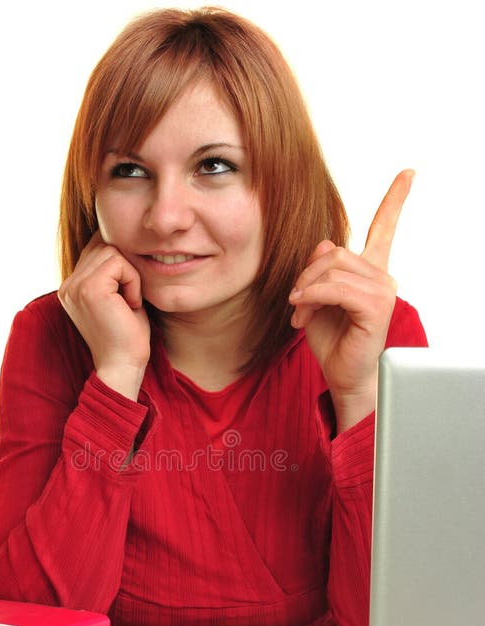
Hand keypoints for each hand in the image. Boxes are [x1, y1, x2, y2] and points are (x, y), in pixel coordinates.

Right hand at [58, 233, 150, 399]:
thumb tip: (121, 237)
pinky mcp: (89, 288)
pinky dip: (133, 282)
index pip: (95, 249)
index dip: (119, 263)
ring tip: (129, 304)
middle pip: (103, 245)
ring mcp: (75, 286)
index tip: (127, 293)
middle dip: (125, 269)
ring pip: (112, 251)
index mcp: (71, 287)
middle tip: (129, 302)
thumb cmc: (128, 335)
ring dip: (131, 276)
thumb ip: (113, 271)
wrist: (123, 366)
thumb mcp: (118, 297)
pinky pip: (119, 263)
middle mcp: (67, 285)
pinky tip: (131, 305)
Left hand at [289, 170, 413, 430]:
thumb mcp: (317, 298)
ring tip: (298, 313)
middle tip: (294, 302)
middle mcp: (381, 276)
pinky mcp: (375, 307)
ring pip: (332, 268)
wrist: (343, 375)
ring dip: (306, 290)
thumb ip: (320, 270)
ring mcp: (382, 290)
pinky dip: (313, 297)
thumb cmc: (332, 340)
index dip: (396, 199)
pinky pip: (336, 288)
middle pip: (334, 252)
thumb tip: (324, 246)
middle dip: (306, 276)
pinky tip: (302, 311)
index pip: (384, 228)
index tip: (408, 173)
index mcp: (370, 271)